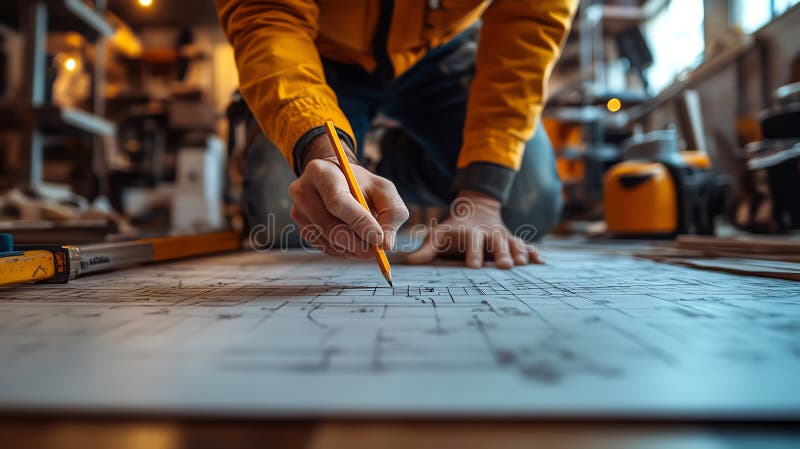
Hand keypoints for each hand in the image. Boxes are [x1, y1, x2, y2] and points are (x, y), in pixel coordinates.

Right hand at [289, 134, 408, 258]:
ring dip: (353, 249)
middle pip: (330, 226)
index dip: (359, 222)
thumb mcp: (382, 189)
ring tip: (368, 243)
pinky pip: (325, 247)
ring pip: (328, 240)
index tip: (378, 238)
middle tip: (376, 250)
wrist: (336, 180)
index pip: (337, 201)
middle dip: (357, 242)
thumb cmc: (361, 184)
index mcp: (321, 172)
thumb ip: (392, 212)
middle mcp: (303, 191)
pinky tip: (354, 242)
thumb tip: (386, 244)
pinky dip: (344, 251)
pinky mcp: (301, 228)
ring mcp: (298, 212)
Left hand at [406, 190, 542, 268]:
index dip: (473, 252)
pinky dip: (533, 253)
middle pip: (496, 241)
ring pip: (513, 243)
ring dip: (518, 253)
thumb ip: (426, 250)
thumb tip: (409, 263)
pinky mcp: (514, 241)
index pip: (472, 241)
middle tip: (504, 267)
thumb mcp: (439, 235)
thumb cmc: (454, 230)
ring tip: (523, 264)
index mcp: (470, 232)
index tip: (474, 266)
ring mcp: (503, 236)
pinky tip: (541, 262)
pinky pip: (525, 245)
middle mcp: (489, 233)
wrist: (476, 210)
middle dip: (500, 253)